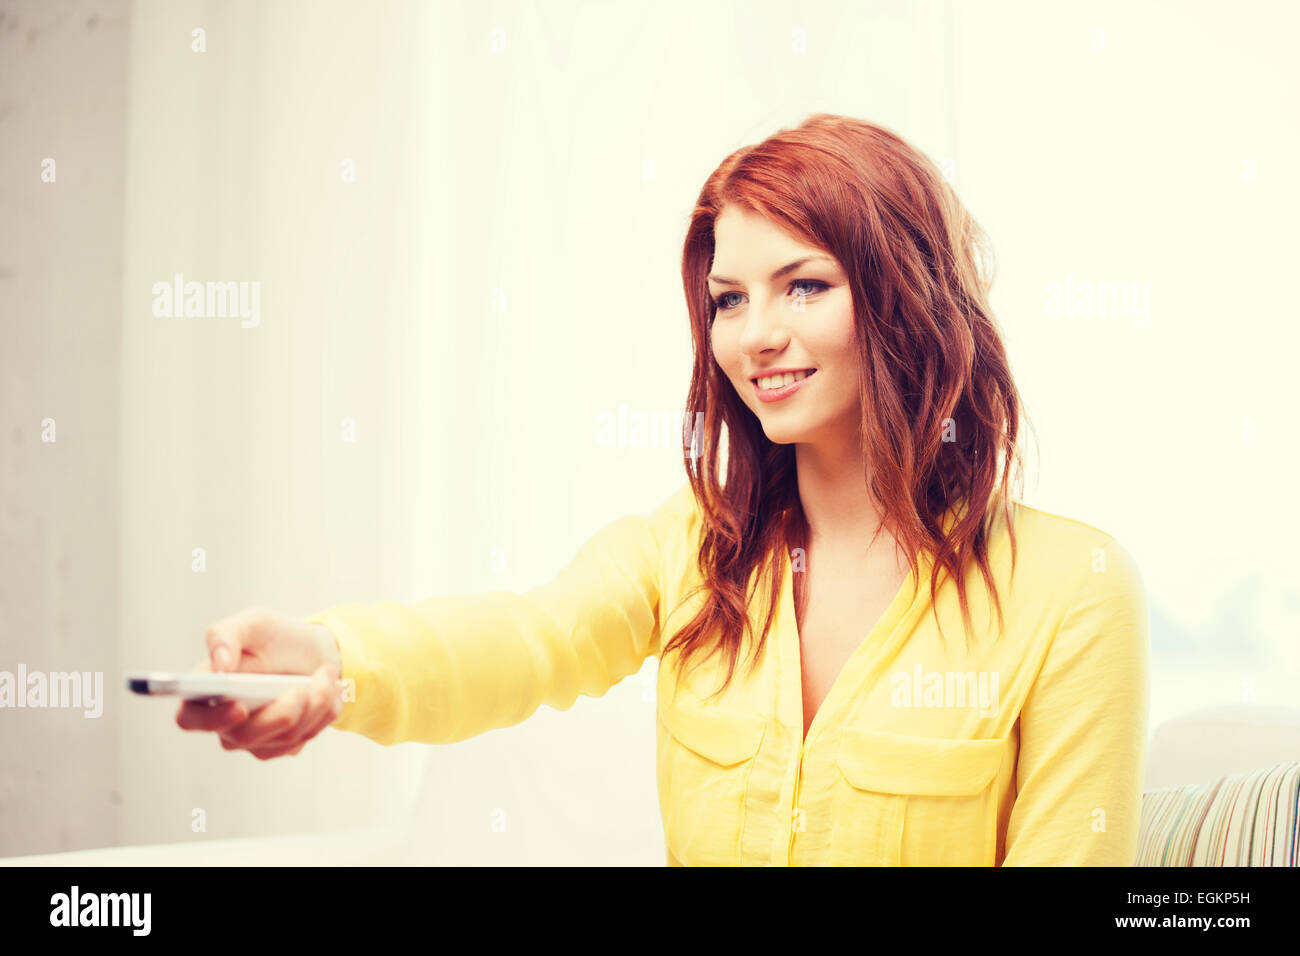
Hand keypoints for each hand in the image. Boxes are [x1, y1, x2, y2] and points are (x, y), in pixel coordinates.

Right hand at [174, 606, 344, 759]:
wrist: (312, 652)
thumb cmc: (275, 637)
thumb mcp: (253, 623)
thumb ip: (226, 635)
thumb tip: (220, 663)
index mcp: (206, 691)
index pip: (189, 719)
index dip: (211, 719)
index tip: (240, 707)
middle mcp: (225, 721)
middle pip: (246, 735)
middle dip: (283, 711)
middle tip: (303, 686)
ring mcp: (255, 738)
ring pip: (283, 737)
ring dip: (313, 703)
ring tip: (323, 674)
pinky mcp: (282, 745)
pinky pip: (305, 737)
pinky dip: (324, 710)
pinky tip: (326, 688)